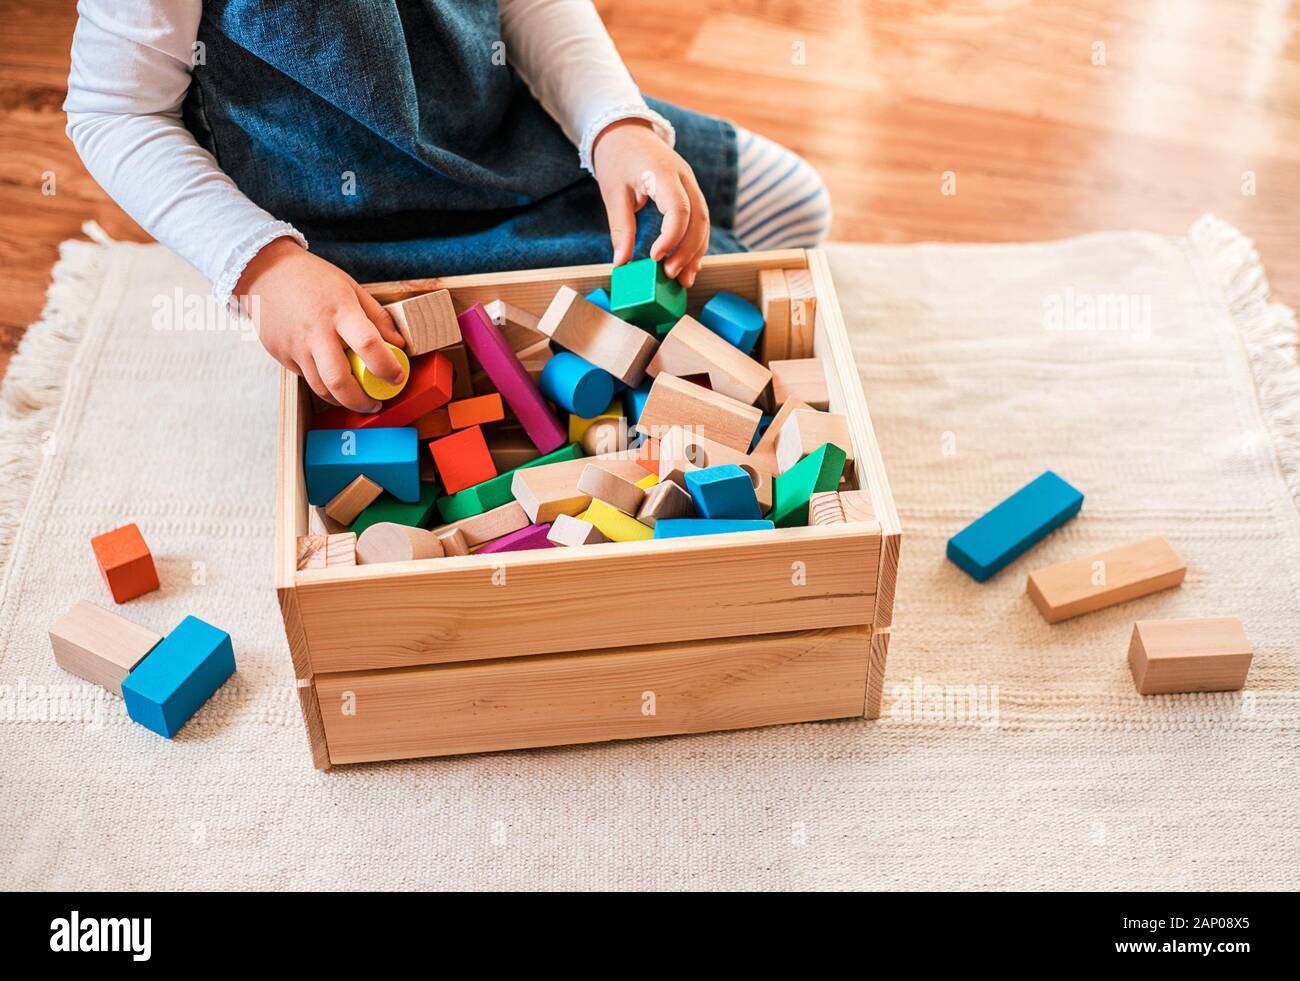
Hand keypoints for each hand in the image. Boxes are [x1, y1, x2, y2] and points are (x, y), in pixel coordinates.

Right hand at [235, 237, 405, 411]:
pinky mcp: (280, 355)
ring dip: (343, 400)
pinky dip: (322, 384)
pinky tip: (331, 378)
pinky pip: (306, 378)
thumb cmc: (314, 279)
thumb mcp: (352, 288)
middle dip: (361, 401)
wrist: (266, 272)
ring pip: (321, 388)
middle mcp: (316, 332)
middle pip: (339, 381)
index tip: (398, 377)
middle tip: (375, 404)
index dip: (387, 367)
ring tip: (356, 398)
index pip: (368, 345)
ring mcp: (295, 346)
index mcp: (340, 312)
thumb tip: (399, 345)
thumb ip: (377, 317)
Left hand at [592, 118, 709, 287]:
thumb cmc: (616, 159)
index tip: (654, 258)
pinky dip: (696, 243)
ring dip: (696, 252)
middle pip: (698, 219)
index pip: (679, 209)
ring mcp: (691, 184)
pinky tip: (688, 264)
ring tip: (683, 279)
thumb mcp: (613, 193)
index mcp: (664, 174)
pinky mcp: (690, 191)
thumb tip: (621, 263)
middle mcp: (684, 178)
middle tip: (670, 276)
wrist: (626, 131)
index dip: (671, 237)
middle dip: (687, 251)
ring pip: (704, 222)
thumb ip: (620, 228)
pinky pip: (700, 220)